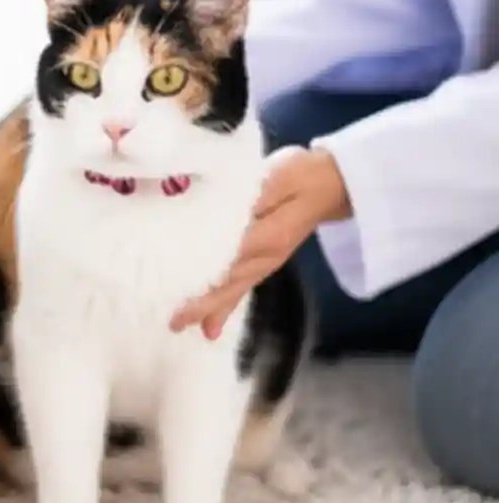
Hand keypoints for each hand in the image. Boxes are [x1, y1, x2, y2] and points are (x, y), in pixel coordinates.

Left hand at [169, 146, 351, 339]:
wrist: (331, 184)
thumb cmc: (300, 174)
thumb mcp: (278, 175)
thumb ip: (252, 194)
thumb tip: (220, 207)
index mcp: (268, 234)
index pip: (228, 254)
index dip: (201, 267)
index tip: (171, 279)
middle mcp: (266, 256)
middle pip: (228, 282)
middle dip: (199, 301)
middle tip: (172, 321)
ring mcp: (266, 263)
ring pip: (233, 290)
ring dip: (207, 309)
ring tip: (181, 326)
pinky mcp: (264, 263)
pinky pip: (242, 289)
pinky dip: (225, 307)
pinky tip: (210, 328)